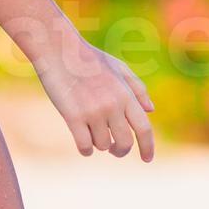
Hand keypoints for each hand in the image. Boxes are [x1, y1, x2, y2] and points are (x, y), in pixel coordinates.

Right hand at [36, 37, 154, 161]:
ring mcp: (93, 111)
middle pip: (125, 143)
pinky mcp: (73, 117)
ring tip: (92, 131)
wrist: (58, 49)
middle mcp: (112, 105)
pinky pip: (84, 146)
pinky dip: (85, 149)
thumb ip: (137, 89)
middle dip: (120, 151)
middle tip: (114, 149)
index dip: (148, 147)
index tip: (147, 159)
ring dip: (98, 144)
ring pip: (102, 145)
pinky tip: (83, 144)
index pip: (144, 128)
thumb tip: (150, 110)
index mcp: (125, 94)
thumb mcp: (118, 68)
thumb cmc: (89, 59)